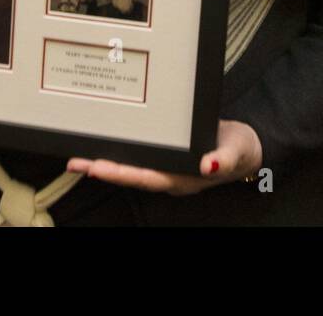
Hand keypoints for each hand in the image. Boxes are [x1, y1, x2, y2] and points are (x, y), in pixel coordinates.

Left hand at [66, 120, 262, 195]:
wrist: (246, 146)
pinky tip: (103, 146)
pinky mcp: (165, 154)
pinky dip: (119, 152)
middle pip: (131, 175)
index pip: (147, 177)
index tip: (99, 167)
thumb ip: (224, 160)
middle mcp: (169, 175)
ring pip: (131, 167)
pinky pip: (137, 156)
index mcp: (182, 177)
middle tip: (76, 162)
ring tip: (79, 158)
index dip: (122, 174)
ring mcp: (166, 167)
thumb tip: (208, 166)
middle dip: (103, 169)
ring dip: (106, 162)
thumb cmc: (241, 149)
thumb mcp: (237, 151)